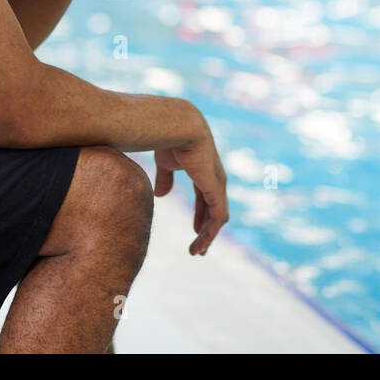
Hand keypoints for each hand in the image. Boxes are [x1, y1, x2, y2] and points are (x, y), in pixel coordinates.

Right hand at [153, 123, 227, 255]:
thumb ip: (165, 178)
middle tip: (199, 248)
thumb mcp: (166, 164)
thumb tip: (161, 195)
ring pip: (218, 216)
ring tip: (198, 251)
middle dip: (207, 229)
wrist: (177, 127)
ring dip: (208, 235)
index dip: (200, 215)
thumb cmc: (169, 140)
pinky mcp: (216, 188)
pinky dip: (211, 231)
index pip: (206, 198)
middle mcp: (214, 178)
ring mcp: (217, 183)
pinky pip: (218, 215)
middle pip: (214, 209)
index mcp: (203, 171)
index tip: (194, 232)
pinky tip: (203, 241)